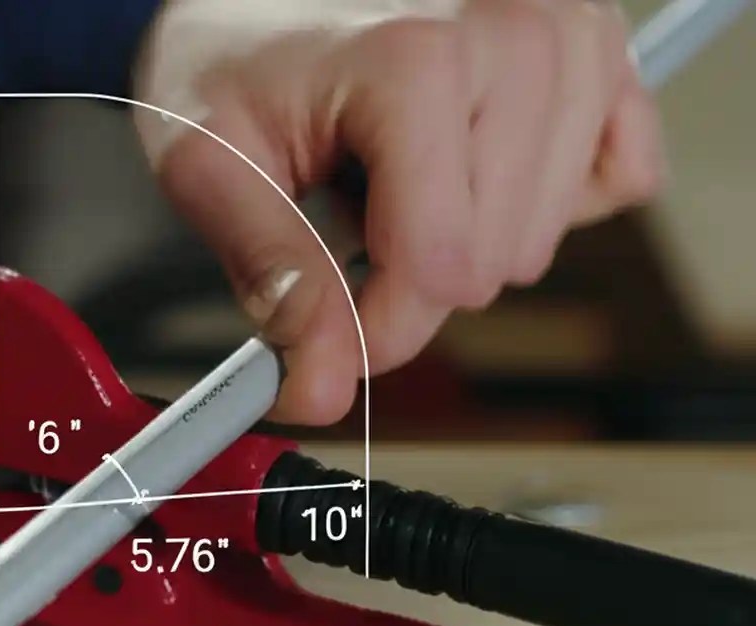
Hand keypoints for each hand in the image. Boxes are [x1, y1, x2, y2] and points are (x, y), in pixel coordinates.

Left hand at [133, 0, 663, 423]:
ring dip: (465, 232)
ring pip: (544, 236)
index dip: (372, 324)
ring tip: (396, 166)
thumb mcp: (209, 161)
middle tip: (350, 208)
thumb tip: (321, 387)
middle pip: (492, 263)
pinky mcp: (600, 45)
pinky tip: (473, 163)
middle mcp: (514, 34)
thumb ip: (271, 274)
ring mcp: (570, 33)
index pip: (438, 268)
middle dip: (409, 273)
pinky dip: (546, 197)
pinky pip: (618, 177)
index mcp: (413, 61)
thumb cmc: (230, 54)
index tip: (324, 320)